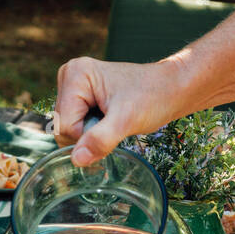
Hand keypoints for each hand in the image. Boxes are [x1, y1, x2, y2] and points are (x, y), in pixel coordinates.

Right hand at [53, 57, 188, 165]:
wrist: (171, 89)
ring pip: (67, 130)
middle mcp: (69, 76)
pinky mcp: (79, 96)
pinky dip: (91, 131)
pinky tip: (108, 121)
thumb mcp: (127, 120)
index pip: (65, 125)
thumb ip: (101, 139)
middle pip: (62, 127)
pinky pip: (75, 126)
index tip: (113, 125)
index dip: (87, 136)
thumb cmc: (153, 97)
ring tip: (112, 120)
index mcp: (75, 74)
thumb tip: (76, 159)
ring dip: (90, 135)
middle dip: (87, 135)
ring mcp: (73, 86)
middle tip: (114, 124)